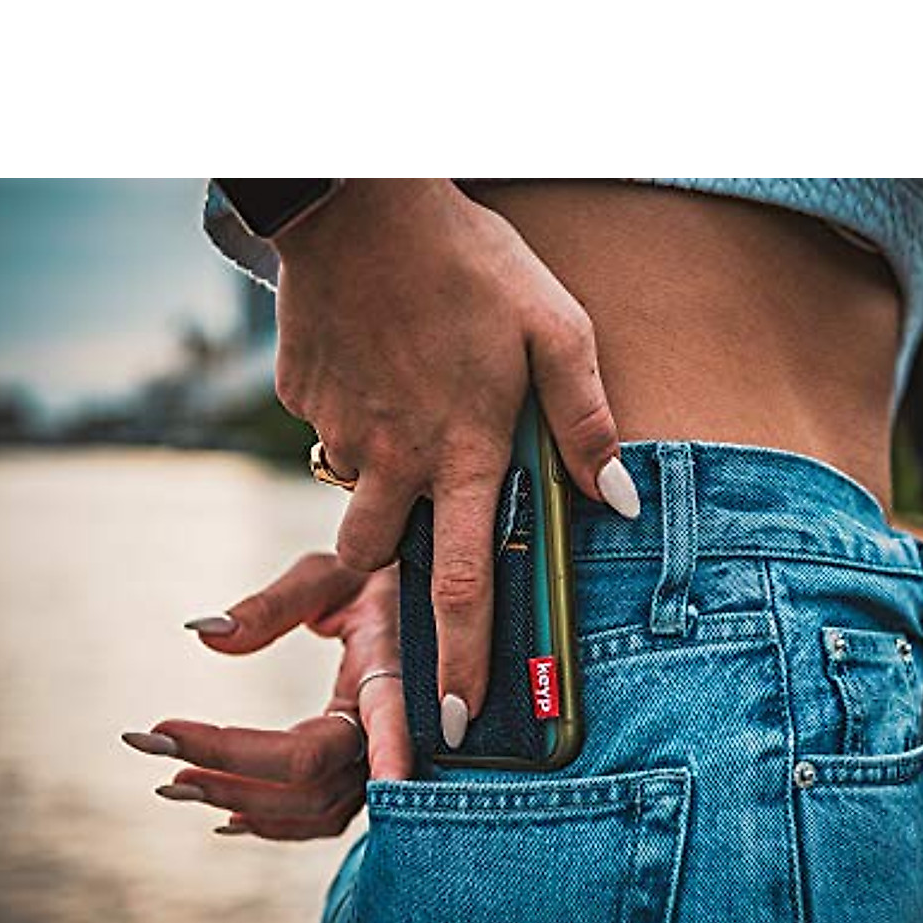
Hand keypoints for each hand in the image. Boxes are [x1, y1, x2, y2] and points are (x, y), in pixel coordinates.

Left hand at [122, 554, 411, 839]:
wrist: (428, 601)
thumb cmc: (381, 578)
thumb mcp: (328, 574)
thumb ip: (271, 606)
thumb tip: (207, 635)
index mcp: (392, 674)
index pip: (357, 730)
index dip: (276, 758)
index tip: (208, 767)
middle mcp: (397, 729)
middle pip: (312, 775)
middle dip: (230, 767)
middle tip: (159, 746)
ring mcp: (383, 759)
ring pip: (317, 808)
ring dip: (242, 801)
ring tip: (175, 781)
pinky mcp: (367, 773)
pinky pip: (326, 816)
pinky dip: (274, 822)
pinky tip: (227, 812)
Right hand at [272, 180, 637, 746]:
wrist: (364, 202)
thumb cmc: (475, 265)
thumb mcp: (556, 330)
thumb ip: (586, 423)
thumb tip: (619, 501)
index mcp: (464, 452)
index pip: (459, 583)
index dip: (459, 660)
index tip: (454, 721)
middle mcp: (395, 458)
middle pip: (374, 558)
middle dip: (387, 570)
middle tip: (414, 512)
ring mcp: (341, 430)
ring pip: (348, 495)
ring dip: (376, 485)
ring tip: (407, 418)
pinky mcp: (303, 399)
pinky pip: (327, 433)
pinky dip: (355, 420)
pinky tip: (380, 365)